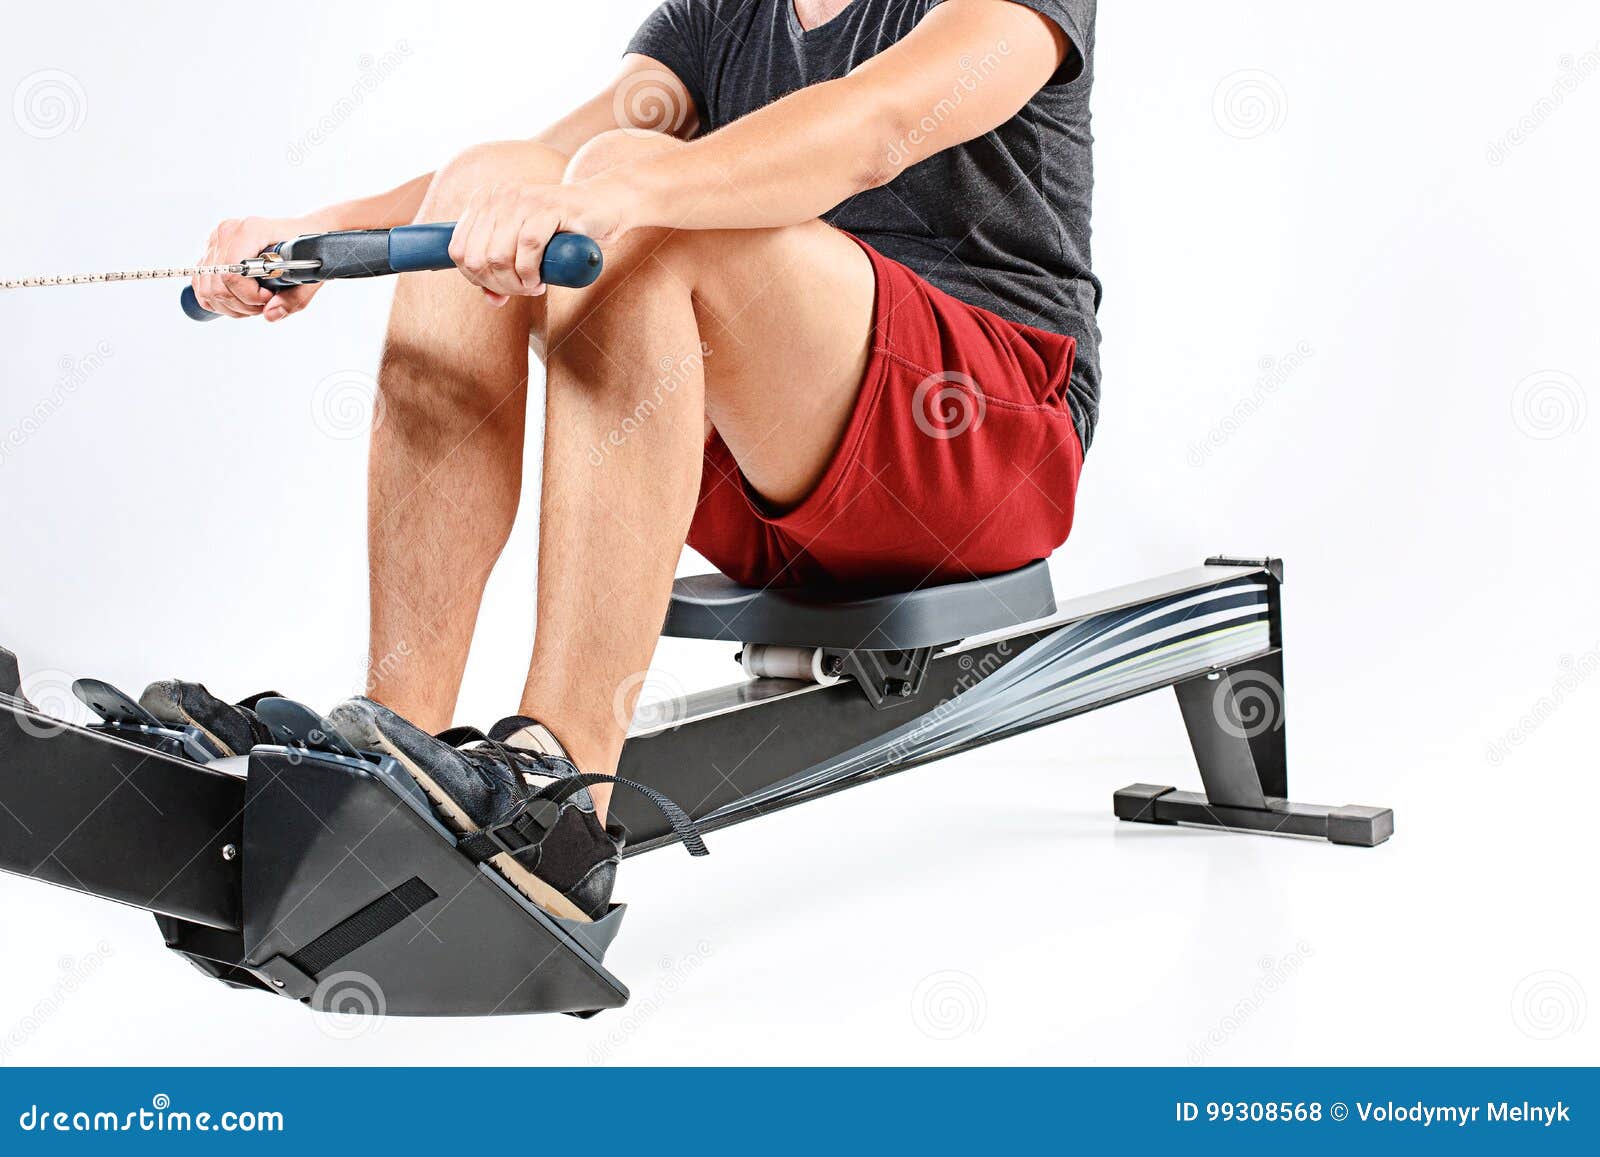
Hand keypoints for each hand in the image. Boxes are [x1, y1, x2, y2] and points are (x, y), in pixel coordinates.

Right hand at [190, 215, 329, 321]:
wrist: (302, 235)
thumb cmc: (307, 250)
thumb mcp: (310, 275)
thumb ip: (293, 298)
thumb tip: (271, 314)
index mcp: (250, 230)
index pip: (232, 273)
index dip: (249, 295)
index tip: (270, 297)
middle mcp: (227, 232)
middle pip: (216, 285)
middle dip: (242, 305)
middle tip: (265, 304)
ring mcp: (215, 241)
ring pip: (206, 289)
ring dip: (230, 306)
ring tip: (254, 303)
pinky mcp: (210, 251)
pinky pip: (201, 285)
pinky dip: (218, 301)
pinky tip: (240, 300)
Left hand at [449, 182, 625, 303]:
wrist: (603, 206)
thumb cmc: (562, 231)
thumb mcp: (524, 250)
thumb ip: (503, 271)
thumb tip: (492, 299)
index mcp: (484, 201)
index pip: (458, 250)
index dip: (476, 279)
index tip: (500, 288)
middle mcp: (499, 196)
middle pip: (477, 257)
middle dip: (498, 285)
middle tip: (522, 291)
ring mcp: (523, 199)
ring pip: (499, 256)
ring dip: (515, 284)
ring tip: (532, 286)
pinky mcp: (548, 207)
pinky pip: (527, 248)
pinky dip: (530, 273)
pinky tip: (540, 279)